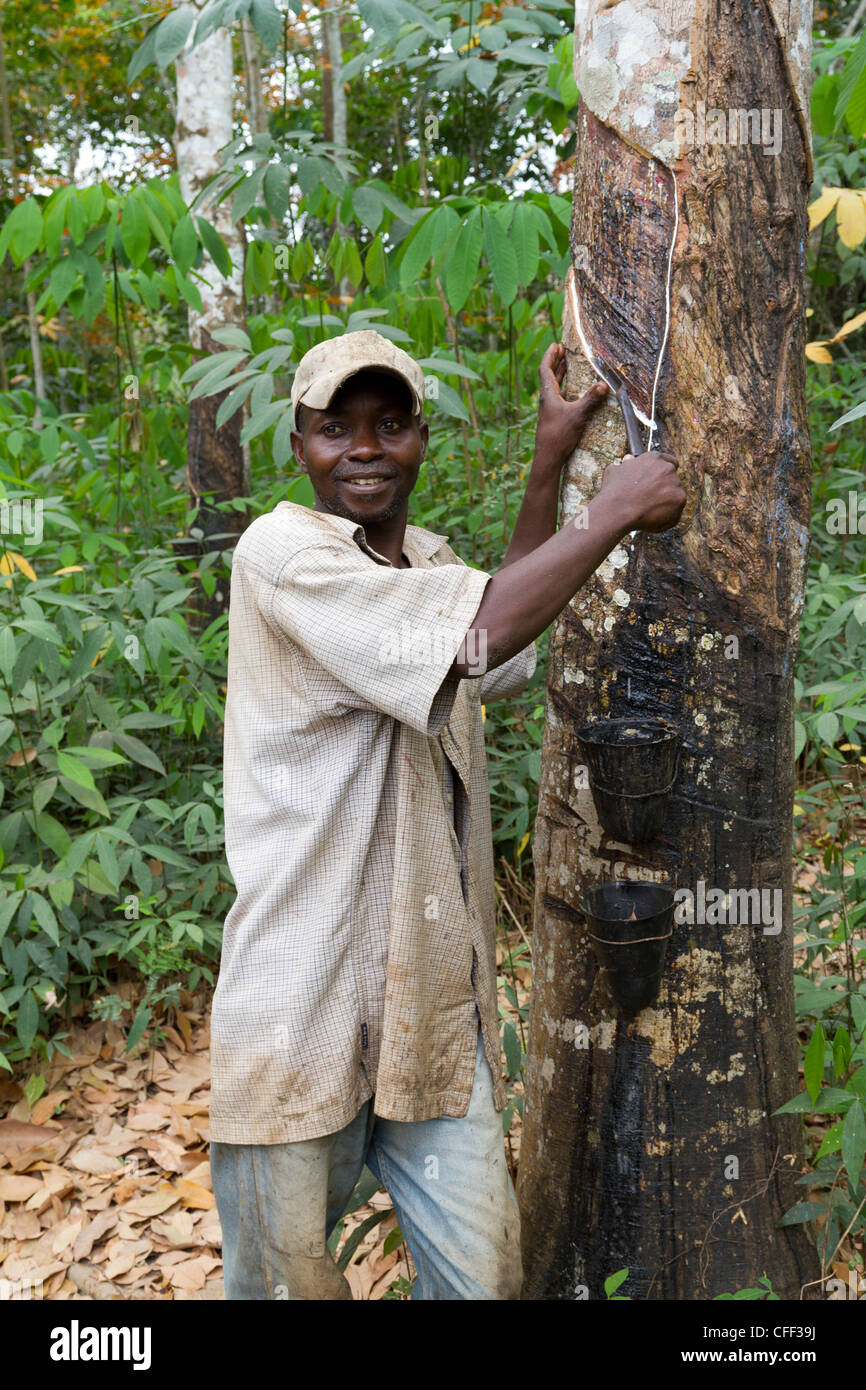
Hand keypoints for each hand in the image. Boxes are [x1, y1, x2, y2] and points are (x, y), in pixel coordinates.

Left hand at [534, 343, 608, 466]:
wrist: (548, 458)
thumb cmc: (559, 435)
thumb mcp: (577, 415)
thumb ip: (591, 399)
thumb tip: (604, 384)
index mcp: (548, 395)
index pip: (545, 369)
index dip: (550, 356)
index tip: (556, 345)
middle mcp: (546, 400)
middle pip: (549, 376)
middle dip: (556, 362)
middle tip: (562, 350)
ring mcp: (549, 410)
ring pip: (553, 387)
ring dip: (559, 374)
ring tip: (566, 364)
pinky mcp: (553, 419)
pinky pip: (558, 397)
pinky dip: (563, 388)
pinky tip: (570, 391)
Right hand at [596, 450, 685, 533]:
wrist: (617, 509)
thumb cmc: (613, 492)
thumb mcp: (614, 471)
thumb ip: (625, 465)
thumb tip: (628, 460)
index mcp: (653, 459)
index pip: (669, 461)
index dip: (664, 474)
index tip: (659, 482)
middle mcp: (667, 468)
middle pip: (673, 480)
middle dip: (664, 490)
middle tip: (650, 502)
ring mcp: (675, 483)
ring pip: (674, 497)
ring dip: (664, 505)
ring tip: (646, 513)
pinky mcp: (680, 499)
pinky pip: (675, 513)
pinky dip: (665, 520)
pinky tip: (650, 522)